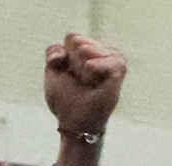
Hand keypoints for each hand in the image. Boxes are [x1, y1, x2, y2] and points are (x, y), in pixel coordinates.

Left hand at [45, 33, 125, 165]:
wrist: (75, 123)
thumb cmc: (65, 101)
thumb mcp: (52, 72)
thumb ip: (53, 51)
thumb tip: (65, 51)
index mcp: (88, 50)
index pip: (72, 37)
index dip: (64, 56)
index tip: (69, 75)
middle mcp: (102, 53)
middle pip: (78, 40)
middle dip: (72, 62)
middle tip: (79, 81)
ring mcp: (112, 60)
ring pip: (87, 48)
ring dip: (80, 69)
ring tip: (87, 83)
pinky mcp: (119, 70)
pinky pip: (102, 57)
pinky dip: (93, 69)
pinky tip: (92, 80)